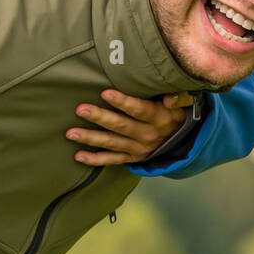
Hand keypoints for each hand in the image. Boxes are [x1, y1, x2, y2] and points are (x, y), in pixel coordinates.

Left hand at [67, 89, 194, 165]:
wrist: (182, 140)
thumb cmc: (175, 112)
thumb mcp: (182, 103)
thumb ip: (176, 97)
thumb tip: (168, 98)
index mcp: (160, 118)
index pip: (140, 110)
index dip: (123, 102)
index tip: (105, 92)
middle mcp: (148, 135)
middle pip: (121, 126)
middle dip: (100, 117)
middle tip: (81, 109)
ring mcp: (139, 149)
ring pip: (112, 143)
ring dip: (91, 138)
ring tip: (71, 133)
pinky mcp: (132, 158)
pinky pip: (112, 160)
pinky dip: (95, 159)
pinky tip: (78, 156)